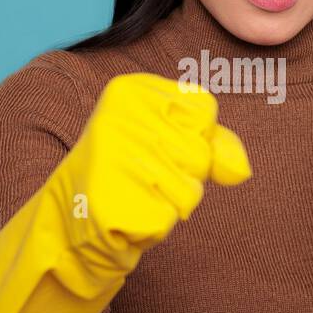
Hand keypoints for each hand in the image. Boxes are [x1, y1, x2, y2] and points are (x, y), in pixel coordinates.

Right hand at [55, 72, 251, 272]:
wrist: (70, 213)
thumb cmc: (130, 167)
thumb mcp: (170, 136)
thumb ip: (215, 142)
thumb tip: (241, 171)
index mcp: (130, 89)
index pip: (204, 110)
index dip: (193, 134)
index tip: (156, 139)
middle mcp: (119, 117)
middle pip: (200, 152)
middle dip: (184, 172)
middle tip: (142, 172)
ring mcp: (116, 160)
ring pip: (191, 189)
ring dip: (172, 201)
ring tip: (137, 192)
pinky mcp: (116, 202)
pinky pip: (170, 217)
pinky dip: (156, 223)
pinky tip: (129, 211)